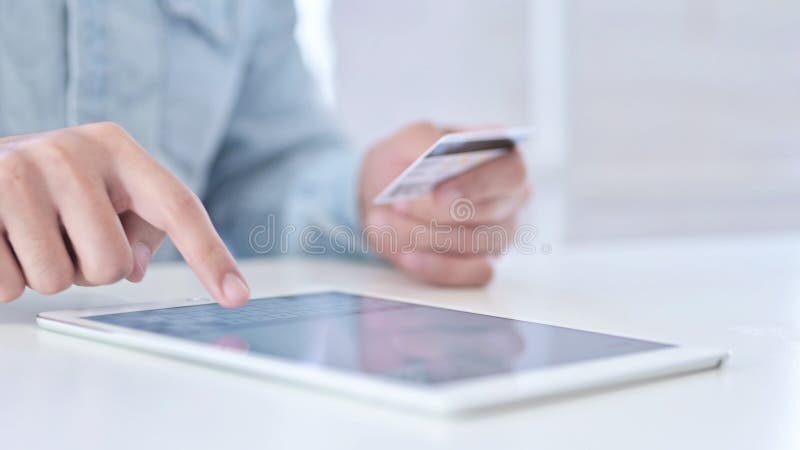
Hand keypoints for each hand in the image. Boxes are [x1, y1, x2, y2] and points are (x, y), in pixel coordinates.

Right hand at [0, 122, 248, 305]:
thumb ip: (137, 225)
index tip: (237, 296)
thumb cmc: (47, 185)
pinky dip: (6, 278)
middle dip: (89, 269)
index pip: (178, 207)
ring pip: (59, 280)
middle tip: (64, 238)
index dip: (210, 255)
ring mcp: (18, 174)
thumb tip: (135, 267)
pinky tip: (0, 240)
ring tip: (27, 235)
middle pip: (113, 264)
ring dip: (45, 273)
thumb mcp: (101, 189)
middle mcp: (70, 152)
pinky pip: (8, 285)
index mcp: (115, 147)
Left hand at [360, 121, 530, 285]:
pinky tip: (406, 255)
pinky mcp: (483, 265)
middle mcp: (510, 198)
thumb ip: (424, 140)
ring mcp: (500, 235)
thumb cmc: (409, 161)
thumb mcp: (409, 138)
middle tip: (399, 204)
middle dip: (438, 213)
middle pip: (491, 213)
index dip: (478, 183)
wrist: (388, 195)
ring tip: (381, 221)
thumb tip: (433, 157)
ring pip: (472, 244)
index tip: (438, 191)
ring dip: (423, 236)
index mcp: (503, 156)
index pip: (510, 171)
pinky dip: (435, 267)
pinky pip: (468, 275)